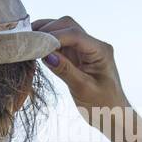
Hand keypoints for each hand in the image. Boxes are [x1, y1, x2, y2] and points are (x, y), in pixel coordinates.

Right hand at [33, 17, 139, 141]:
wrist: (113, 116)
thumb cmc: (104, 106)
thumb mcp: (84, 90)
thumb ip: (65, 70)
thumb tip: (46, 54)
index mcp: (100, 51)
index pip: (74, 34)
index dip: (52, 35)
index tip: (34, 43)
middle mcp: (94, 45)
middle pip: (68, 26)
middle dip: (47, 30)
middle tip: (27, 41)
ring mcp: (85, 50)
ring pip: (63, 32)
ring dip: (45, 35)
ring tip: (28, 44)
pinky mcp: (77, 57)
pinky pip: (60, 44)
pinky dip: (47, 44)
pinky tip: (36, 50)